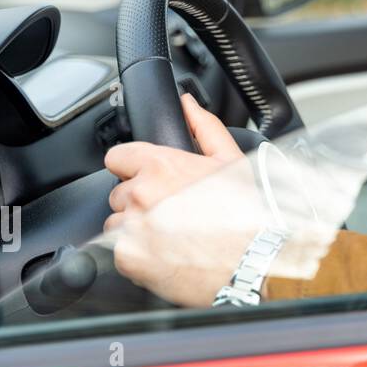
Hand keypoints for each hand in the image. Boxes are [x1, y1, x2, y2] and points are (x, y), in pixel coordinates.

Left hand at [103, 94, 265, 306]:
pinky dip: (137, 254)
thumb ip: (204, 127)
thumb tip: (187, 104)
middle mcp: (141, 195)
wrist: (249, 262)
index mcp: (161, 166)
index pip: (117, 157)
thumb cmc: (244, 214)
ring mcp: (131, 228)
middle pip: (119, 193)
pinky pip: (118, 252)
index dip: (134, 167)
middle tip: (172, 212)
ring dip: (136, 228)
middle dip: (140, 201)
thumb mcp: (230, 161)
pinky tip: (165, 253)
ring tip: (170, 235)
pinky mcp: (126, 258)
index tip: (150, 179)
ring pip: (116, 223)